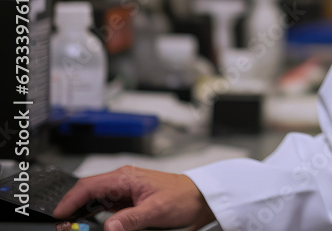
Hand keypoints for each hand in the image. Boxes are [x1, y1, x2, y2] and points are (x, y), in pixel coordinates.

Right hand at [52, 166, 215, 230]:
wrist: (199, 198)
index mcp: (126, 178)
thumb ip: (131, 219)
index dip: (70, 200)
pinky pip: (106, 209)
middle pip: (88, 194)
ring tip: (75, 226)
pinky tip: (93, 225)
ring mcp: (124, 192)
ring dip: (84, 214)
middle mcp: (122, 182)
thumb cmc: (182, 197)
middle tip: (64, 225)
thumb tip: (109, 227)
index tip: (58, 215)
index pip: (88, 186)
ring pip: (95, 202)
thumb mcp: (156, 210)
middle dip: (73, 209)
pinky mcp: (128, 202)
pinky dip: (96, 217)